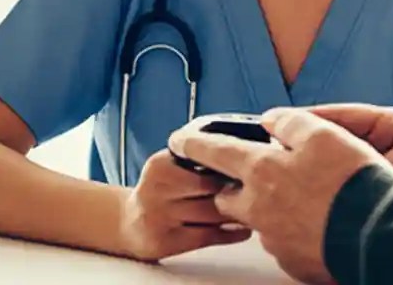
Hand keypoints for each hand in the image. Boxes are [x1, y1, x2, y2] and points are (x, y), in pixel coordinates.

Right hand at [117, 149, 250, 261]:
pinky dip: (231, 233)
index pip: (203, 158)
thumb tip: (246, 150)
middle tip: (262, 184)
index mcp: (160, 164)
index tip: (254, 161)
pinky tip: (243, 228)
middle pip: (212, 187)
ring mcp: (159, 216)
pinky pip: (208, 236)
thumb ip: (199, 157)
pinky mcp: (166, 241)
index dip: (231, 162)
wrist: (130, 223)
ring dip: (239, 211)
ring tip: (258, 207)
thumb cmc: (163, 190)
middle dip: (239, 186)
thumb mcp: (171, 165)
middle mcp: (156, 189)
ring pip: (213, 213)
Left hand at [170, 107, 390, 283]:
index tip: (180, 141)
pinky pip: (284, 241)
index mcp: (263, 170)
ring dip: (270, 208)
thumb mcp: (324, 134)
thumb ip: (291, 123)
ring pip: (259, 219)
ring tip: (304, 199)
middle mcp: (260, 206)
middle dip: (234, 185)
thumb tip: (273, 121)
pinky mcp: (293, 261)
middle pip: (229, 195)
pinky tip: (319, 222)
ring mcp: (274, 238)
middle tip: (260, 174)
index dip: (196, 143)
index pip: (216, 152)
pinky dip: (294, 231)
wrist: (378, 234)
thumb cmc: (352, 182)